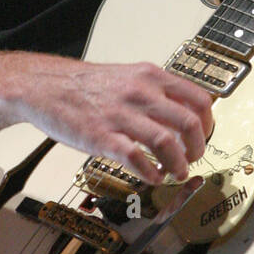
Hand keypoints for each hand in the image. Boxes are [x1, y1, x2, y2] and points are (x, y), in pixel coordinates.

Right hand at [15, 56, 213, 184]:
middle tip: (192, 160)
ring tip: (174, 173)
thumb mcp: (128, 77)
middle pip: (189, 123)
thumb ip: (155, 92)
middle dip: (197, 148)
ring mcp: (121, 115)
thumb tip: (184, 114)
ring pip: (166, 142)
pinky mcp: (102, 136)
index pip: (198, 99)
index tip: (203, 137)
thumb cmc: (85, 86)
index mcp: (150, 76)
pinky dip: (150, 172)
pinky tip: (151, 176)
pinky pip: (136, 158)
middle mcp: (140, 93)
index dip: (208, 124)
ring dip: (177, 164)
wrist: (44, 86)